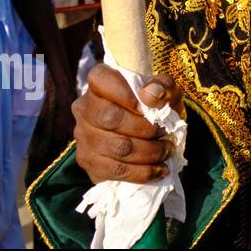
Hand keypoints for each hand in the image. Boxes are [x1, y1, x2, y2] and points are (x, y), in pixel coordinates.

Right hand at [72, 64, 184, 184]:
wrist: (152, 135)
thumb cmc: (157, 107)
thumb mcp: (168, 92)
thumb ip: (163, 87)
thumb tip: (149, 94)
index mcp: (100, 83)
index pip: (100, 78)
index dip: (124, 92)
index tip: (146, 106)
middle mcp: (84, 108)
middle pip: (110, 118)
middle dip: (144, 128)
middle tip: (163, 132)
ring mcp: (83, 137)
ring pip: (116, 148)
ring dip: (148, 152)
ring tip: (166, 150)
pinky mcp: (88, 162)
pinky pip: (115, 171)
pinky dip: (142, 172)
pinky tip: (158, 169)